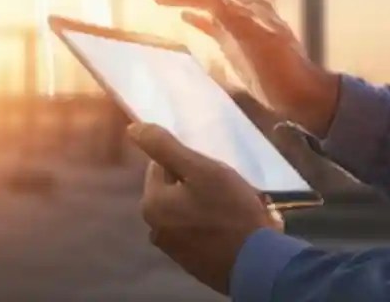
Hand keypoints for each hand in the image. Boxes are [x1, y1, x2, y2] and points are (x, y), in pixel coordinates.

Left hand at [129, 122, 284, 294]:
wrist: (256, 262)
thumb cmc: (230, 210)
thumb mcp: (201, 170)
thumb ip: (164, 147)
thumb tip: (133, 128)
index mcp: (151, 203)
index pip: (161, 165)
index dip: (187, 161)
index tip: (211, 167)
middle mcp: (154, 228)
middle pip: (172, 189)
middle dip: (193, 182)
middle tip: (222, 185)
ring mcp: (172, 248)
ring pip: (184, 210)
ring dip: (201, 203)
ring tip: (228, 204)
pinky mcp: (190, 262)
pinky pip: (195, 231)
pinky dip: (207, 224)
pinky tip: (228, 224)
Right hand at [137, 0, 339, 135]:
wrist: (302, 95)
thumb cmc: (283, 71)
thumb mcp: (260, 44)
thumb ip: (236, 20)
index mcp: (246, 7)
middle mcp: (242, 11)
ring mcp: (240, 27)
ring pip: (205, 6)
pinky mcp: (239, 44)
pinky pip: (213, 24)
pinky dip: (197, 18)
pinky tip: (182, 17)